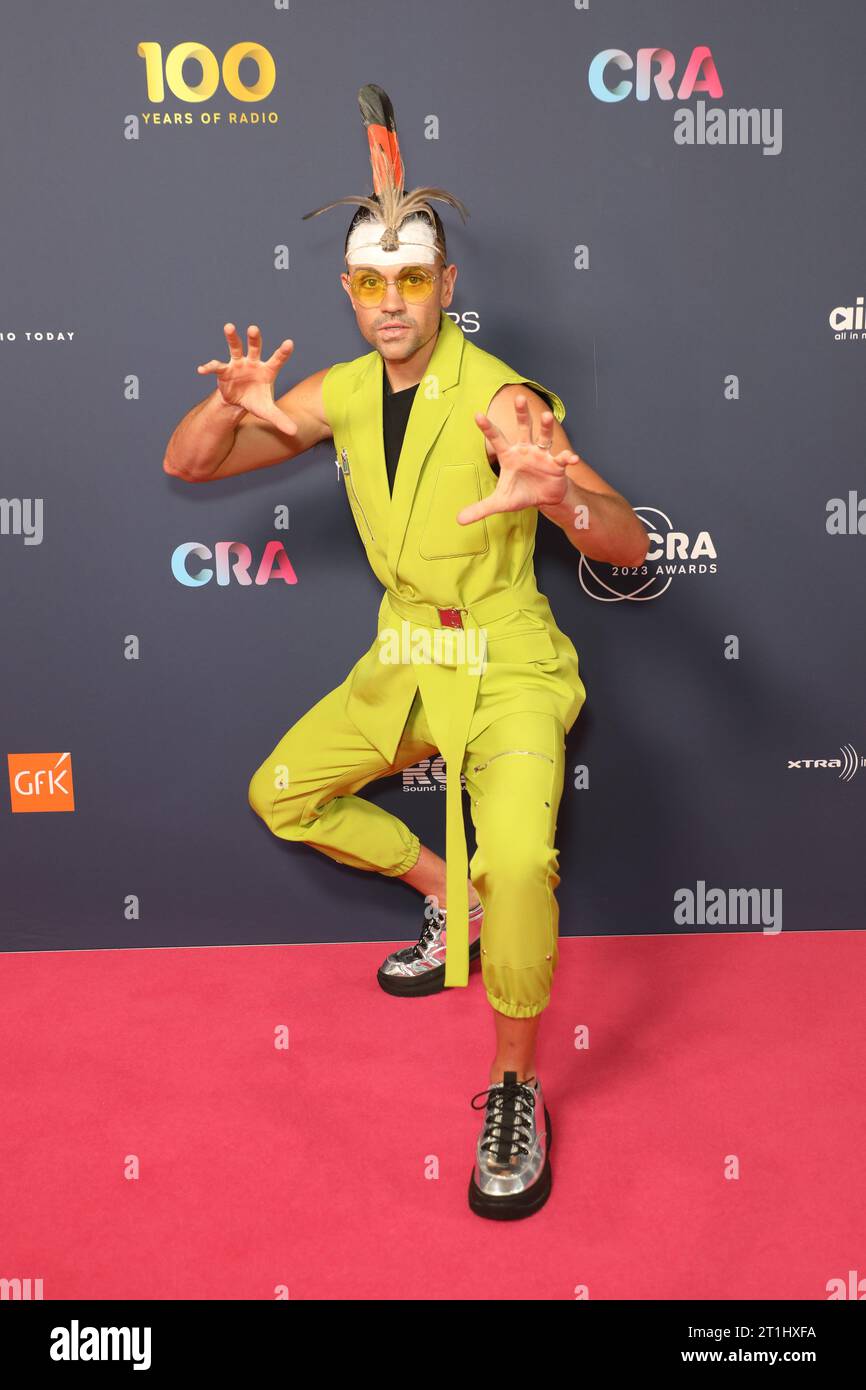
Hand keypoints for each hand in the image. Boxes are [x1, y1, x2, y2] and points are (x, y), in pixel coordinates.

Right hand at [197, 323, 297, 437]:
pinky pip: (217, 366)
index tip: (289, 343)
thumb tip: (295, 432)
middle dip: (254, 338)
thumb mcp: (268, 411)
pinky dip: (209, 367)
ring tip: (229, 327)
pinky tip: (202, 369)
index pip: (278, 359)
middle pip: (255, 347)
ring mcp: (238, 364)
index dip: (283, 352)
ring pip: (235, 348)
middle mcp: (253, 362)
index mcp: (267, 370)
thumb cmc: (257, 400)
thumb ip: (280, 419)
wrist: (239, 401)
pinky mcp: (225, 370)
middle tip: (253, 328)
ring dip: (232, 337)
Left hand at [456, 394, 579, 524]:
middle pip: (524, 428)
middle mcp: (526, 450)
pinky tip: (573, 458)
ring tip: (547, 415)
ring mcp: (542, 455)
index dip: (487, 427)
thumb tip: (459, 520)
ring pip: (544, 436)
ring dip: (546, 426)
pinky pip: (562, 459)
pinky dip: (568, 458)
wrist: (543, 499)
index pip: (496, 438)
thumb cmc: (520, 494)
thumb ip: (481, 508)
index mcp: (510, 455)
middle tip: (519, 397)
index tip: (477, 415)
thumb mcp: (500, 502)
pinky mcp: (556, 464)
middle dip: (522, 413)